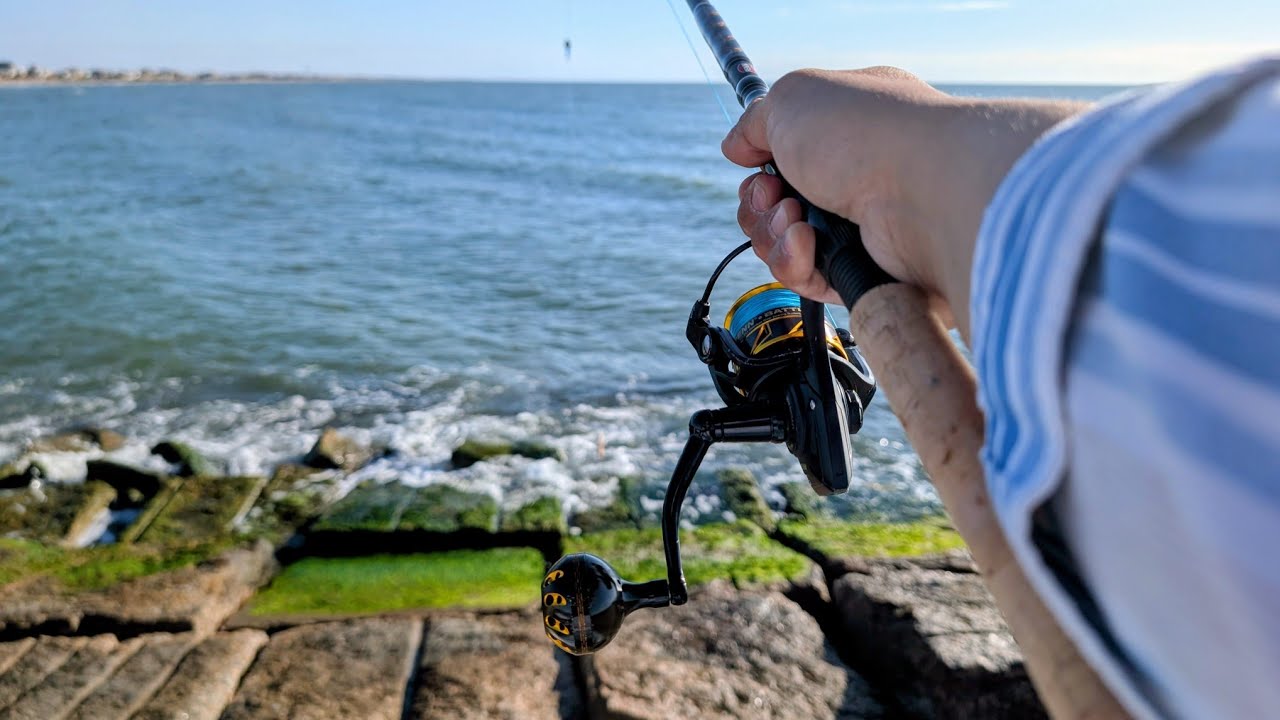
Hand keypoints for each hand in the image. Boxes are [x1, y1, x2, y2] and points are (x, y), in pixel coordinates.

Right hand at [723, 67, 1085, 334]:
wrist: (921, 192)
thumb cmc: (866, 134)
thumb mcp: (792, 100)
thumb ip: (754, 122)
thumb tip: (735, 147)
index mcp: (847, 129)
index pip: (786, 154)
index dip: (760, 164)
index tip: (756, 163)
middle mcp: (856, 177)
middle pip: (775, 204)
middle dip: (759, 203)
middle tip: (773, 196)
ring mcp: (860, 227)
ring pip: (783, 245)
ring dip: (772, 233)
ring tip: (795, 220)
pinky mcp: (862, 272)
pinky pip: (806, 279)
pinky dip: (794, 262)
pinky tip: (806, 244)